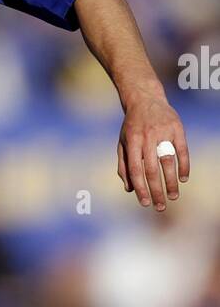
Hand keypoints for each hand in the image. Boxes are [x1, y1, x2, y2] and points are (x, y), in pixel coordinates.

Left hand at [117, 94, 188, 210]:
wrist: (145, 99)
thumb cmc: (132, 126)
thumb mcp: (122, 143)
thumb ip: (123, 165)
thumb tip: (129, 189)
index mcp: (132, 141)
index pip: (136, 170)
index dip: (140, 188)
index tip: (145, 203)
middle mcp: (147, 137)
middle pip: (152, 169)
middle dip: (156, 190)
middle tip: (159, 207)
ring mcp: (163, 132)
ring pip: (168, 161)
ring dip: (171, 181)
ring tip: (173, 197)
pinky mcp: (177, 128)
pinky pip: (183, 150)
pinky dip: (184, 165)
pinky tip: (183, 179)